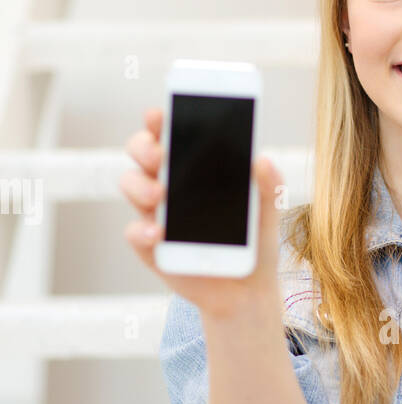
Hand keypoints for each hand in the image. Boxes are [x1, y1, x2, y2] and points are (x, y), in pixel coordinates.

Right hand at [118, 106, 284, 319]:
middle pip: (141, 152)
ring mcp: (154, 213)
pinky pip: (134, 232)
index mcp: (193, 167)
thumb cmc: (255, 242)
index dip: (160, 119)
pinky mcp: (150, 246)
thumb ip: (268, 185)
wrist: (248, 290)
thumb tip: (263, 159)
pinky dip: (141, 229)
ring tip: (160, 195)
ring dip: (140, 185)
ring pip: (131, 185)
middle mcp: (168, 184)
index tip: (160, 112)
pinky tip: (157, 231)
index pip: (170, 133)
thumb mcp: (268, 212)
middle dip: (144, 146)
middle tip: (161, 155)